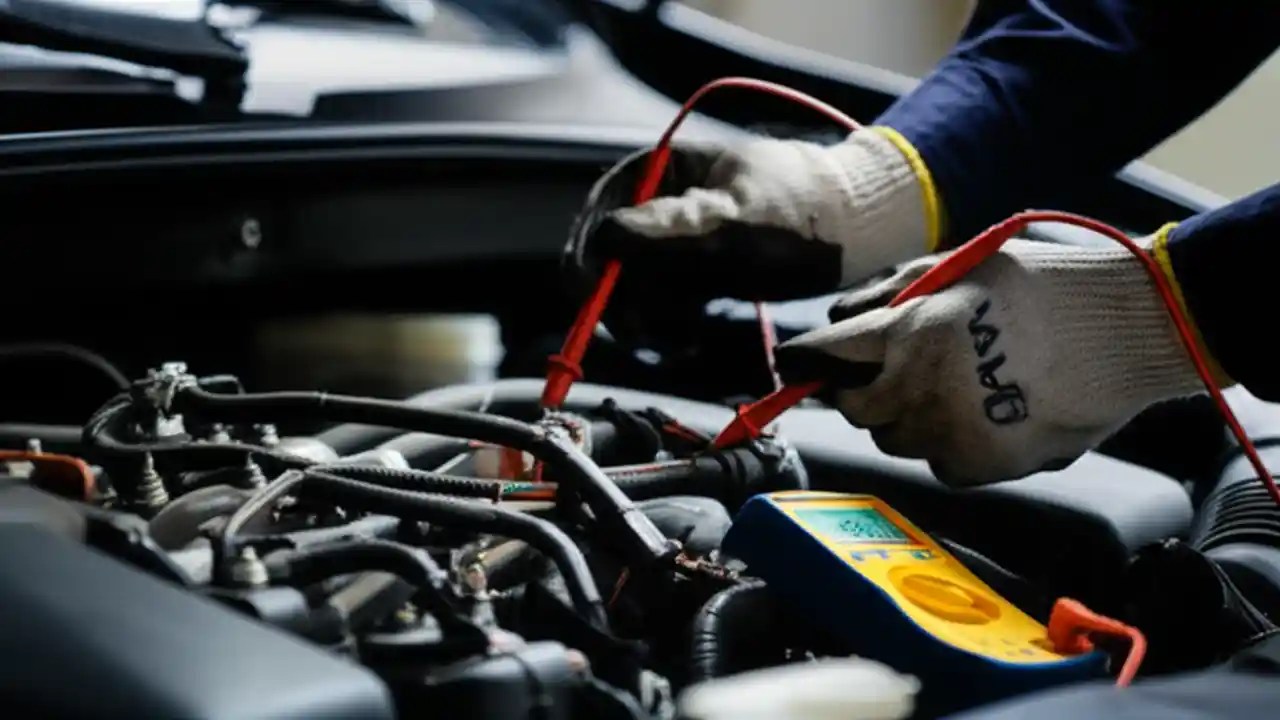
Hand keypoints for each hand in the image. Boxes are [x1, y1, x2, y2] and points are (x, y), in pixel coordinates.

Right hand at [565, 128, 935, 302]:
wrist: (855, 234)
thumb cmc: (803, 212)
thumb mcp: (739, 223)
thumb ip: (674, 232)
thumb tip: (607, 240)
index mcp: (659, 172)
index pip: (601, 216)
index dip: (590, 260)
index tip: (595, 297)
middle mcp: (658, 205)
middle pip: (609, 261)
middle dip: (620, 301)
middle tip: (642, 334)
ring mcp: (676, 242)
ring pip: (633, 289)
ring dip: (645, 320)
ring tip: (678, 338)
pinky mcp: (694, 274)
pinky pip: (662, 305)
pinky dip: (668, 327)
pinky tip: (688, 338)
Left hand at [775, 239, 1204, 485]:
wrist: (1129, 328)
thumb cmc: (1043, 284)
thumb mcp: (958, 267)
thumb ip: (888, 295)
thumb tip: (835, 322)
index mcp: (909, 333)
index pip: (826, 356)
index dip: (805, 359)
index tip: (793, 363)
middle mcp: (920, 390)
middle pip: (854, 406)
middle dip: (860, 388)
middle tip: (890, 367)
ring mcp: (951, 434)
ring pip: (894, 439)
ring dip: (905, 416)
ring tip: (956, 384)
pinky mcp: (982, 467)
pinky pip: (938, 464)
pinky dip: (947, 444)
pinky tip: (984, 411)